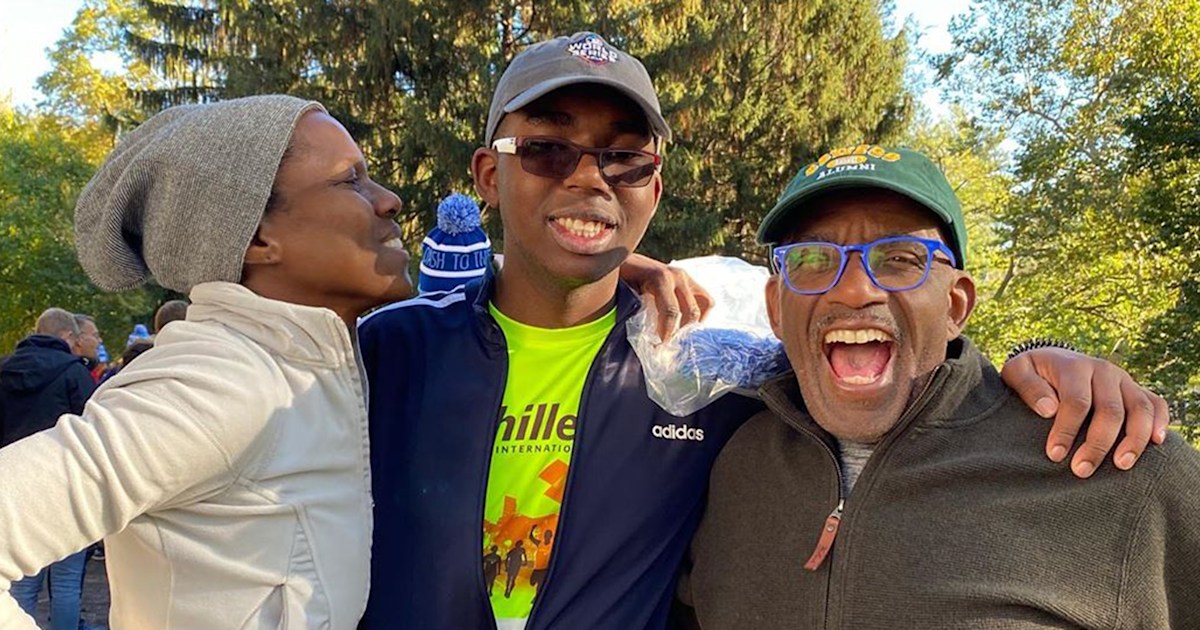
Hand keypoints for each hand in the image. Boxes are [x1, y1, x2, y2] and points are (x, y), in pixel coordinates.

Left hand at [620, 253, 713, 340]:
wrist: (617, 256)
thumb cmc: (617, 277)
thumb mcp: (622, 291)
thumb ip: (632, 308)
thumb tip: (638, 332)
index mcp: (661, 278)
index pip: (672, 312)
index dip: (666, 333)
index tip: (658, 346)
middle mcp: (677, 275)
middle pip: (690, 312)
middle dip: (678, 331)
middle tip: (664, 344)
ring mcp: (685, 277)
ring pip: (701, 307)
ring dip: (690, 323)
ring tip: (674, 334)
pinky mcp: (688, 281)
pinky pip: (705, 300)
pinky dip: (699, 314)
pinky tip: (683, 324)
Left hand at [1001, 347, 1169, 477]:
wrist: (1053, 359)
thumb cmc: (1033, 373)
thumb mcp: (1018, 371)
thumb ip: (1028, 387)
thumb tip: (1048, 410)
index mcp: (1074, 367)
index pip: (1076, 402)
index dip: (1067, 430)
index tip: (1054, 455)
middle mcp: (1104, 371)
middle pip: (1110, 410)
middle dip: (1097, 444)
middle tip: (1082, 470)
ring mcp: (1124, 380)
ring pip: (1139, 409)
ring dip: (1133, 439)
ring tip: (1121, 465)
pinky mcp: (1136, 389)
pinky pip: (1157, 404)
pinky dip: (1161, 422)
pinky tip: (1156, 443)